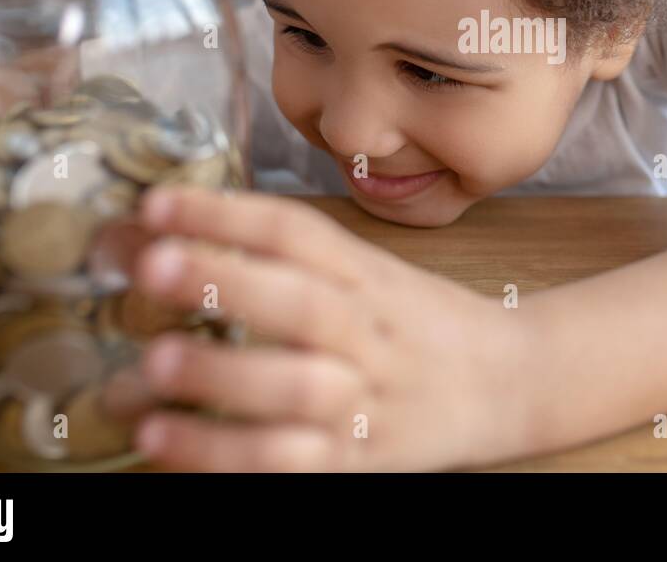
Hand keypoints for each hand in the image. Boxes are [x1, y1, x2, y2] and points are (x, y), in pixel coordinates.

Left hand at [128, 186, 541, 470]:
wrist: (512, 381)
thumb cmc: (421, 325)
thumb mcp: (371, 273)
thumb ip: (292, 262)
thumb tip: (173, 243)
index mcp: (368, 274)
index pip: (298, 233)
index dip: (229, 214)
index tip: (158, 204)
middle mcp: (370, 330)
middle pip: (303, 300)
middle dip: (228, 281)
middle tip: (154, 265)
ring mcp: (368, 397)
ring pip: (298, 388)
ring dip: (225, 377)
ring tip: (156, 363)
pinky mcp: (360, 459)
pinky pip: (291, 461)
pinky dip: (228, 454)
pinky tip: (166, 440)